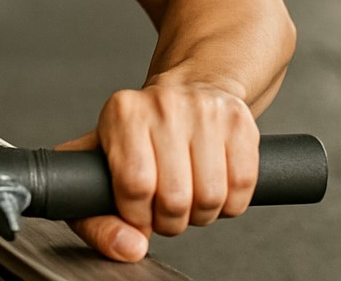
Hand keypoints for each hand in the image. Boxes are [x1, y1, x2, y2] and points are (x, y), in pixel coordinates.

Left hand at [55, 83, 259, 261]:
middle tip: (165, 211)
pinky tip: (213, 189)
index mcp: (123, 113)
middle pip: (175, 197)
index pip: (136, 186)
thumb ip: (97, 219)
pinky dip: (230, 204)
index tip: (139, 215)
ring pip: (212, 196)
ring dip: (201, 214)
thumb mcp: (101, 169)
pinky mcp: (239, 120)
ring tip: (188, 199)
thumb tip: (130, 248)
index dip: (139, 216)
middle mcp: (163, 105)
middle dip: (170, 221)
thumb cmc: (139, 137)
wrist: (185, 92)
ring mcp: (205, 109)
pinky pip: (243, 186)